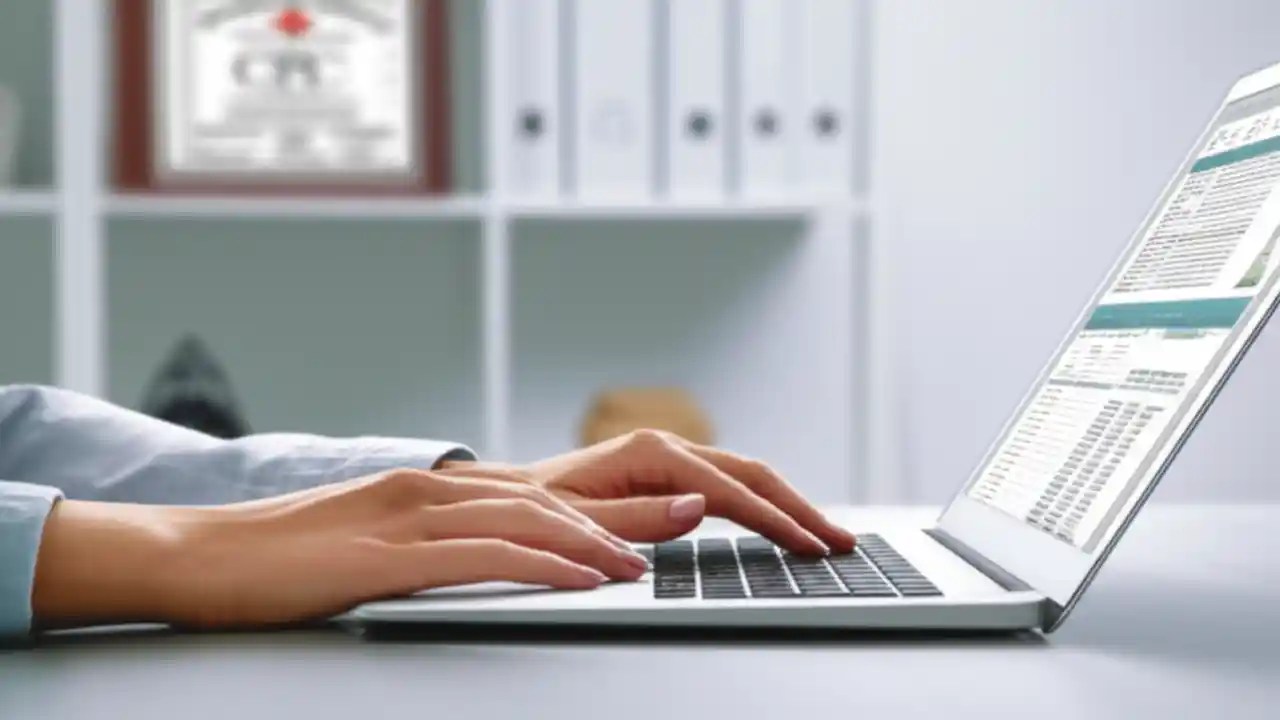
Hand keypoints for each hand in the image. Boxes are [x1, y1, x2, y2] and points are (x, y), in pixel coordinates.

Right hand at [32, 469, 647, 629]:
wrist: (203, 555)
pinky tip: (579, 578)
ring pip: (525, 520)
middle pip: (551, 497)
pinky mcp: (385, 556)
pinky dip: (540, 566)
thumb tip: (500, 557)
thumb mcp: (381, 546)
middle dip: (628, 512)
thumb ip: (441, 546)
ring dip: (597, 540)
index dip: (613, 503)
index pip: (542, 493)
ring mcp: (409, 518)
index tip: (674, 510)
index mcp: (436, 490)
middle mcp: (433, 490)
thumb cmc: (291, 560)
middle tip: (696, 519)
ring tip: (652, 559)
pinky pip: (479, 558)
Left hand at [438, 429, 854, 554]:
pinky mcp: (669, 474)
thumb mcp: (579, 520)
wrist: (507, 500)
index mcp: (650, 454)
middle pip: (751, 474)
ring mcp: (670, 459)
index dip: (774, 519)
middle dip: (799, 508)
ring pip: (746, 477)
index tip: (809, 545)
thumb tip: (699, 507)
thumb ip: (637, 518)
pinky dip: (763, 504)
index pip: (729, 490)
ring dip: (787, 505)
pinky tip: (782, 524)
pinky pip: (729, 486)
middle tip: (840, 542)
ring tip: (825, 536)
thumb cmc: (537, 512)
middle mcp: (666, 449)